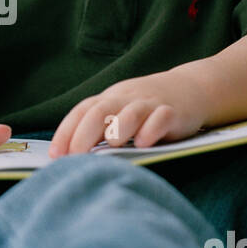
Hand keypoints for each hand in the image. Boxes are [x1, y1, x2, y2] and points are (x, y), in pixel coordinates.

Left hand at [48, 72, 208, 157]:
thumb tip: (70, 159)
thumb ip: (100, 129)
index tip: (55, 155)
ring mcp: (151, 104)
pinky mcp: (175, 112)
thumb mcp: (121, 112)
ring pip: (131, 112)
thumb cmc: (147, 108)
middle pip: (101, 111)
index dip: (66, 131)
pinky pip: (162, 117)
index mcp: (110, 99)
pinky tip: (144, 143)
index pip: (82, 111)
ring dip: (119, 127)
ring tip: (111, 145)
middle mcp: (127, 99)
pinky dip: (152, 128)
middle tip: (75, 157)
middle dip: (84, 134)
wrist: (192, 88)